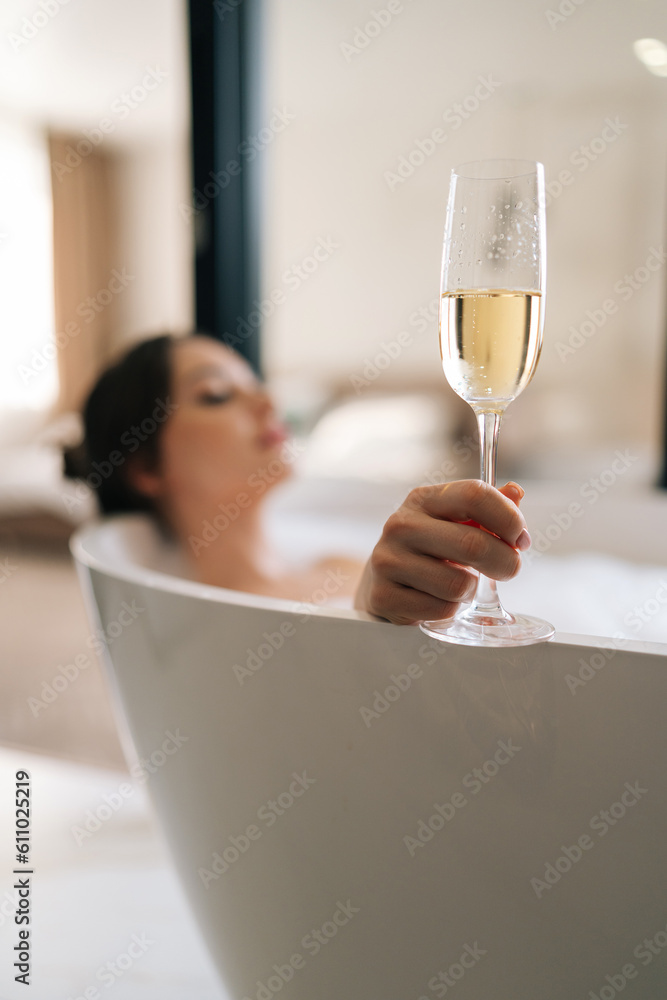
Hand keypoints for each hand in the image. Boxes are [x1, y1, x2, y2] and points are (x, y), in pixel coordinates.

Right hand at [353, 480, 530, 624]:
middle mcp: (401, 524)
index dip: (508, 518)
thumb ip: (487, 507)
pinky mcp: (383, 596)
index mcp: (423, 499)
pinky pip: (441, 609)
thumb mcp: (455, 523)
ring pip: (458, 584)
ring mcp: (388, 560)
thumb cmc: (430, 550)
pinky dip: (450, 610)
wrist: (383, 583)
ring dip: (471, 590)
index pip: (474, 494)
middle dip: (504, 562)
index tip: (520, 539)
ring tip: (459, 585)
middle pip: (472, 543)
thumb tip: (516, 492)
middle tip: (508, 570)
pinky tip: (437, 599)